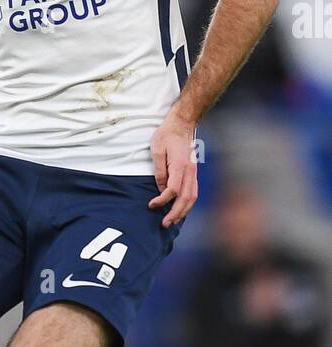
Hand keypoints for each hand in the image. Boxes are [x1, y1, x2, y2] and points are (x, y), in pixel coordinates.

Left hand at [148, 110, 197, 227]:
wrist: (183, 123)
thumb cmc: (167, 134)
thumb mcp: (157, 150)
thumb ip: (159, 171)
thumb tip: (160, 188)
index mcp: (180, 165)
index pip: (173, 190)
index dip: (162, 200)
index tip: (151, 205)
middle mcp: (190, 171)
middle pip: (186, 198)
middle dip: (175, 213)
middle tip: (164, 223)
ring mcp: (194, 172)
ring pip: (192, 197)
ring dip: (183, 211)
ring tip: (173, 221)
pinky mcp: (193, 172)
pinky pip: (193, 192)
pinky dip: (188, 204)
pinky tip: (181, 210)